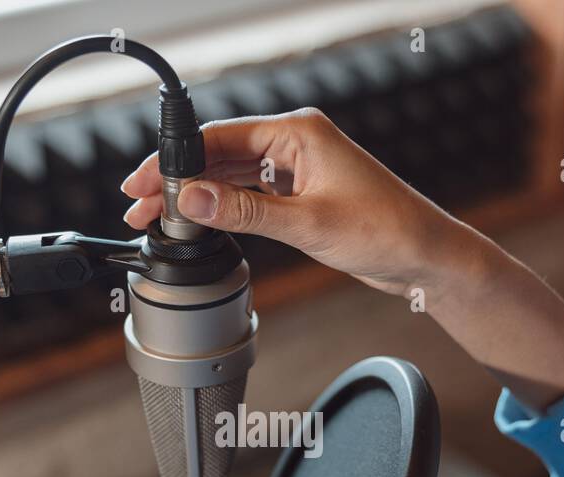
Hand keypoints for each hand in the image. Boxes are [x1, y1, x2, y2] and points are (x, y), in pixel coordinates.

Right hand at [122, 108, 478, 296]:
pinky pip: (249, 196)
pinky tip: (199, 223)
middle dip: (177, 181)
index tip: (142, 181)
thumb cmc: (385, 230)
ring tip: (158, 219)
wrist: (424, 256)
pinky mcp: (301, 195)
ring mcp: (297, 170)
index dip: (175, 161)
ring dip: (196, 198)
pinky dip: (222, 209)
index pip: (219, 138)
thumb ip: (245, 212)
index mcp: (298, 132)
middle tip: (139, 206)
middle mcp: (294, 144)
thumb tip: (190, 200)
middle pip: (219, 156)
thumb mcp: (307, 223)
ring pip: (231, 178)